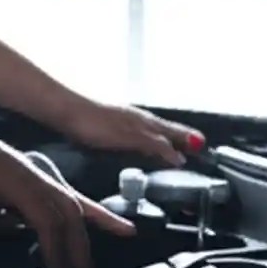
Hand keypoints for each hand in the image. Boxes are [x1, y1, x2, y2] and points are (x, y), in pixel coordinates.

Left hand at [0, 115, 133, 267]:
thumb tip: (21, 246)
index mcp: (21, 183)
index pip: (50, 223)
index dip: (58, 255)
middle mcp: (39, 176)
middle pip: (71, 219)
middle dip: (79, 258)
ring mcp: (41, 174)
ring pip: (75, 211)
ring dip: (84, 246)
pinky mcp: (38, 176)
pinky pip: (72, 198)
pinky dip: (97, 216)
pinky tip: (122, 229)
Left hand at [60, 98, 203, 166]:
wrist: (64, 111)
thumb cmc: (94, 124)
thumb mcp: (130, 138)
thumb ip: (155, 146)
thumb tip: (179, 156)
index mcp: (144, 122)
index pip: (173, 133)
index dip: (187, 140)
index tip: (202, 146)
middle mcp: (137, 119)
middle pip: (165, 128)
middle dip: (180, 135)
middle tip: (194, 142)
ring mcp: (124, 120)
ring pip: (152, 127)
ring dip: (166, 135)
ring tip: (174, 142)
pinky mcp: (110, 124)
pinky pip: (138, 131)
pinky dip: (148, 137)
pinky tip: (141, 141)